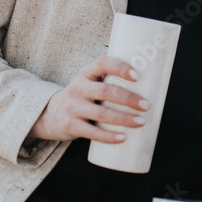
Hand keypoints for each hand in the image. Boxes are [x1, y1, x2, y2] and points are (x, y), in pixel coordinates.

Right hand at [27, 55, 150, 142]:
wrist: (51, 114)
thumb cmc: (83, 96)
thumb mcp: (90, 83)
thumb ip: (111, 82)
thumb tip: (150, 84)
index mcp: (85, 72)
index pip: (103, 63)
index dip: (121, 68)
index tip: (138, 76)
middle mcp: (77, 87)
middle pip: (105, 91)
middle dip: (129, 98)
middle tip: (146, 105)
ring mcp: (72, 107)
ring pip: (101, 112)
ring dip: (124, 118)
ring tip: (141, 122)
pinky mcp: (70, 125)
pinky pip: (92, 132)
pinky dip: (109, 136)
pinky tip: (123, 137)